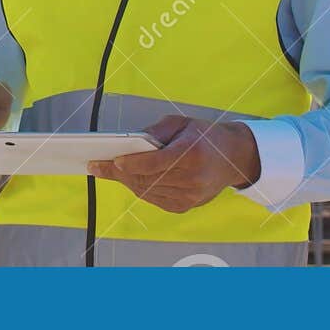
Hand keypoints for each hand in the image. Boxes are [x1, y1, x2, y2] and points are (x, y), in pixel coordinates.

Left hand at [86, 115, 259, 212]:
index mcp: (191, 154)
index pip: (155, 163)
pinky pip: (154, 199)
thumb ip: (157, 131)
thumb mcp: (182, 123)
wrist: (233, 158)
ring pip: (147, 191)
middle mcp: (191, 178)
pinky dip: (139, 188)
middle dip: (119, 173)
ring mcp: (189, 196)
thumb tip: (132, 142)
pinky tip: (128, 179)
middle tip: (96, 166)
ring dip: (126, 181)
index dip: (131, 163)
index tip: (111, 160)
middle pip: (146, 179)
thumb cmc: (204, 136)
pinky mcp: (185, 206)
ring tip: (107, 171)